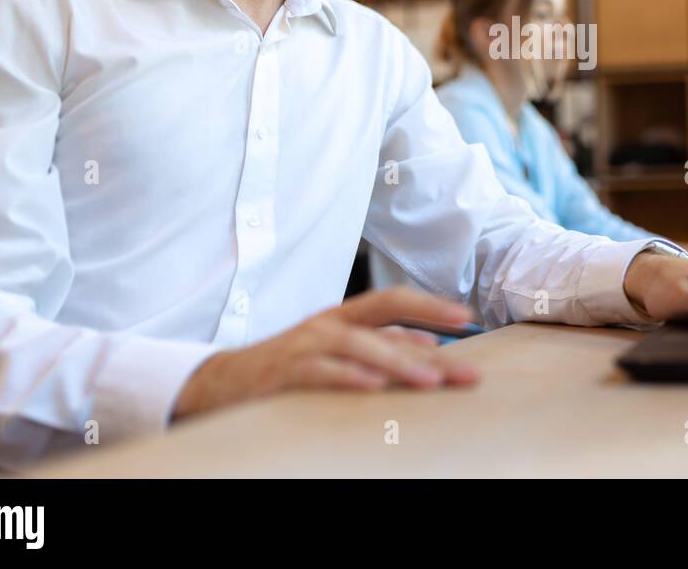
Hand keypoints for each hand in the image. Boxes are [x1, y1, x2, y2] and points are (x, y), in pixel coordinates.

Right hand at [173, 288, 479, 420]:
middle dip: (429, 348)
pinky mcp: (285, 370)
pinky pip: (320, 371)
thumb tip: (429, 345)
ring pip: (358, 346)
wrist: (221, 381)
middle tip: (466, 370)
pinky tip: (374, 386)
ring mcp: (305, 344)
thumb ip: (380, 344)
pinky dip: (348, 377)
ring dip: (397, 362)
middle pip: (384, 324)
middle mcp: (327, 324)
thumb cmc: (288, 366)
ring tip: (430, 380)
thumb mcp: (337, 350)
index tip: (467, 317)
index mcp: (343, 317)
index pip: (392, 301)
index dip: (429, 306)